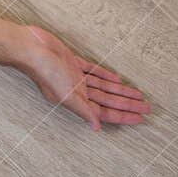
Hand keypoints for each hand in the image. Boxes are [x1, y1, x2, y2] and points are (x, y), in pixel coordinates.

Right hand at [21, 25, 149, 129]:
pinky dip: (105, 75)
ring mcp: (75, 76)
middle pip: (107, 100)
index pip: (104, 112)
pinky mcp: (72, 62)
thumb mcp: (66, 94)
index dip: (123, 115)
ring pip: (103, 86)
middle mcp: (76, 90)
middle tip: (146, 107)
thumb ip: (83, 110)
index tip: (140, 118)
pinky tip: (116, 78)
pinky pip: (93, 70)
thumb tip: (96, 128)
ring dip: (120, 91)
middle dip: (127, 104)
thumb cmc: (45, 72)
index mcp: (75, 100)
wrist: (31, 48)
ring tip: (138, 95)